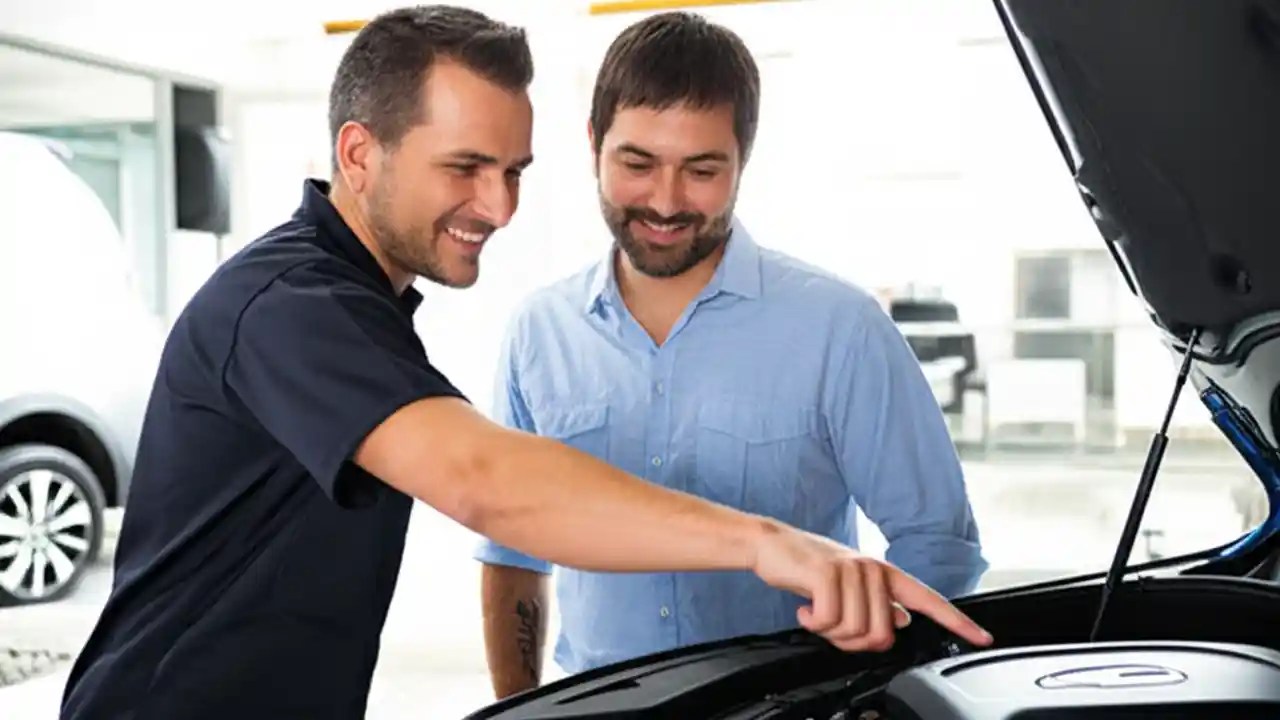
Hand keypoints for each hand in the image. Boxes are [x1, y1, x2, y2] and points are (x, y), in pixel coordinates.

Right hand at [751, 521, 992, 651]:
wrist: (769, 545)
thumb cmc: (807, 569)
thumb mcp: (848, 586)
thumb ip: (878, 603)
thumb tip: (903, 619)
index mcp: (884, 574)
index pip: (929, 600)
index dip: (958, 622)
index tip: (982, 637)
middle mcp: (873, 569)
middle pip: (882, 635)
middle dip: (852, 642)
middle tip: (831, 625)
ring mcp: (852, 569)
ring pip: (856, 631)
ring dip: (830, 633)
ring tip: (817, 613)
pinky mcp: (828, 573)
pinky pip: (830, 621)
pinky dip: (813, 624)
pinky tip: (805, 609)